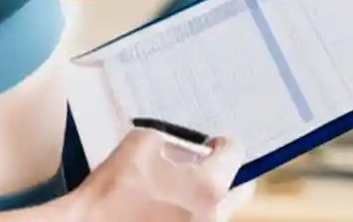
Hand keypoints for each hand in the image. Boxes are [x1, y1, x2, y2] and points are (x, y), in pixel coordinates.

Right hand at [71, 128, 244, 221]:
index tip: (214, 143)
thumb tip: (175, 146)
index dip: (223, 143)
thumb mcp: (140, 143)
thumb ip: (167, 138)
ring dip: (208, 198)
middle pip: (240, 192)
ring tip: (181, 188)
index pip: (236, 154)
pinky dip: (189, 215)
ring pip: (219, 213)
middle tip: (214, 166)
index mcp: (209, 186)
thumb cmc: (111, 190)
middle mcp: (213, 216)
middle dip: (231, 175)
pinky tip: (165, 208)